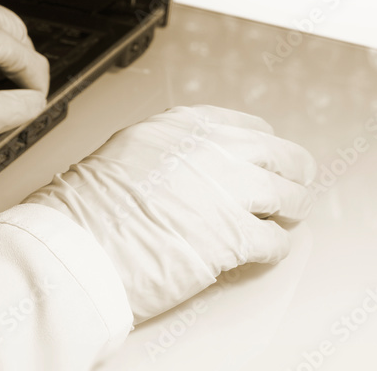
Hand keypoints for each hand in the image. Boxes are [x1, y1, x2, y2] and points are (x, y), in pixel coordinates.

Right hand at [24, 105, 316, 322]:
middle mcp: (213, 152)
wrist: (79, 246)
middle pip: (278, 156)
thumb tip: (194, 166)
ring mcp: (227, 193)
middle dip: (292, 171)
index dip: (263, 145)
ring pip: (287, 195)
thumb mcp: (129, 151)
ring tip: (291, 215)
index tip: (268, 154)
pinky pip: (274, 240)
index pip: (245, 127)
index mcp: (185, 127)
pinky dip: (277, 246)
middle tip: (297, 183)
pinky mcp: (233, 237)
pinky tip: (270, 249)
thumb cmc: (88, 207)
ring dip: (293, 207)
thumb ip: (170, 151)